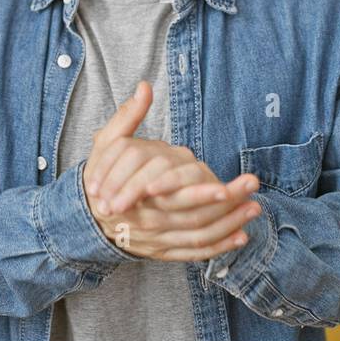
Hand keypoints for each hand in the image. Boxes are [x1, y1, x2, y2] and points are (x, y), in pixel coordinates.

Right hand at [82, 81, 261, 261]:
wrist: (85, 216)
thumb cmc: (100, 177)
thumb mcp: (107, 144)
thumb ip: (127, 117)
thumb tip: (144, 87)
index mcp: (138, 197)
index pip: (175, 198)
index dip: (202, 194)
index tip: (227, 186)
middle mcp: (149, 222)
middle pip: (194, 219)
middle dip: (227, 207)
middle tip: (252, 189)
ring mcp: (157, 240)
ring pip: (198, 236)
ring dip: (228, 224)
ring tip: (254, 209)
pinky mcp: (163, 252)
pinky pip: (194, 252)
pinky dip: (218, 247)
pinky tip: (241, 236)